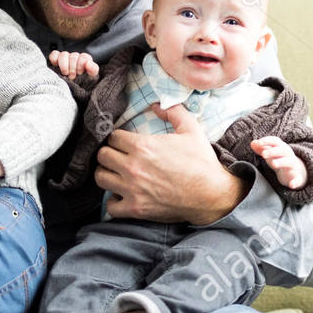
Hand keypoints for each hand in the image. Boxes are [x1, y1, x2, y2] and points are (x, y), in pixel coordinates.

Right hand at [49, 49, 98, 80]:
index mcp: (84, 60)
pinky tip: (57, 67)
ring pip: (63, 55)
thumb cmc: (82, 85)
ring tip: (65, 74)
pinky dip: (54, 59)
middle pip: (73, 56)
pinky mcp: (55, 60)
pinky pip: (54, 55)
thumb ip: (93, 69)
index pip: (83, 57)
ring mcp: (65, 59)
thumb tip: (88, 63)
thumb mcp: (91, 79)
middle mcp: (75, 58)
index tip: (79, 73)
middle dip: (73, 68)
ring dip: (64, 65)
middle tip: (72, 77)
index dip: (81, 65)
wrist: (72, 92)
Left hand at [94, 103, 248, 225]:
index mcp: (143, 146)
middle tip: (119, 157)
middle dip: (110, 154)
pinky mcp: (136, 209)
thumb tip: (156, 104)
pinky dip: (113, 200)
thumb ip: (172, 111)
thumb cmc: (202, 162)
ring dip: (107, 174)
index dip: (118, 138)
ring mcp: (133, 190)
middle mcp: (133, 167)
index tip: (124, 143)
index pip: (112, 137)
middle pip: (102, 156)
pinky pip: (110, 205)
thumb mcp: (191, 129)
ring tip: (118, 174)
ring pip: (100, 178)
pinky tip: (123, 195)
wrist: (212, 194)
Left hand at [251, 136, 306, 188]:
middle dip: (273, 151)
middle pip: (282, 151)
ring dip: (281, 162)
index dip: (267, 141)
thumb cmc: (279, 159)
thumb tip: (253, 143)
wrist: (296, 171)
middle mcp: (288, 155)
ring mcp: (293, 166)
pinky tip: (292, 185)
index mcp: (281, 147)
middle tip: (263, 154)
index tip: (258, 143)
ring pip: (289, 162)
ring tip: (273, 164)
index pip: (275, 141)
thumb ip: (261, 148)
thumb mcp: (270, 153)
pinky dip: (295, 182)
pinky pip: (297, 179)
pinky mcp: (297, 177)